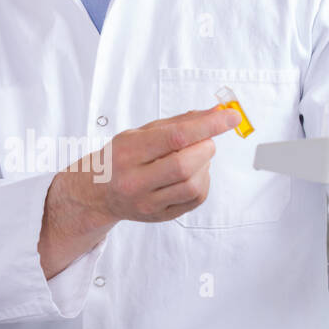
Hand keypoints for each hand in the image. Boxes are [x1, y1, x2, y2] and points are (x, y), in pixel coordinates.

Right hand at [76, 106, 240, 224]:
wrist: (97, 192)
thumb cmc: (122, 157)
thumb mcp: (141, 133)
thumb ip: (179, 122)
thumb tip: (216, 112)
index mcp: (128, 152)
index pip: (175, 137)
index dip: (208, 125)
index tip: (231, 116)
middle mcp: (135, 180)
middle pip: (185, 164)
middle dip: (205, 147)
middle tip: (204, 140)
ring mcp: (147, 202)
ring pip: (193, 185)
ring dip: (204, 166)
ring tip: (195, 158)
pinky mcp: (160, 216)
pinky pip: (195, 199)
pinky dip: (202, 181)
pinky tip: (192, 174)